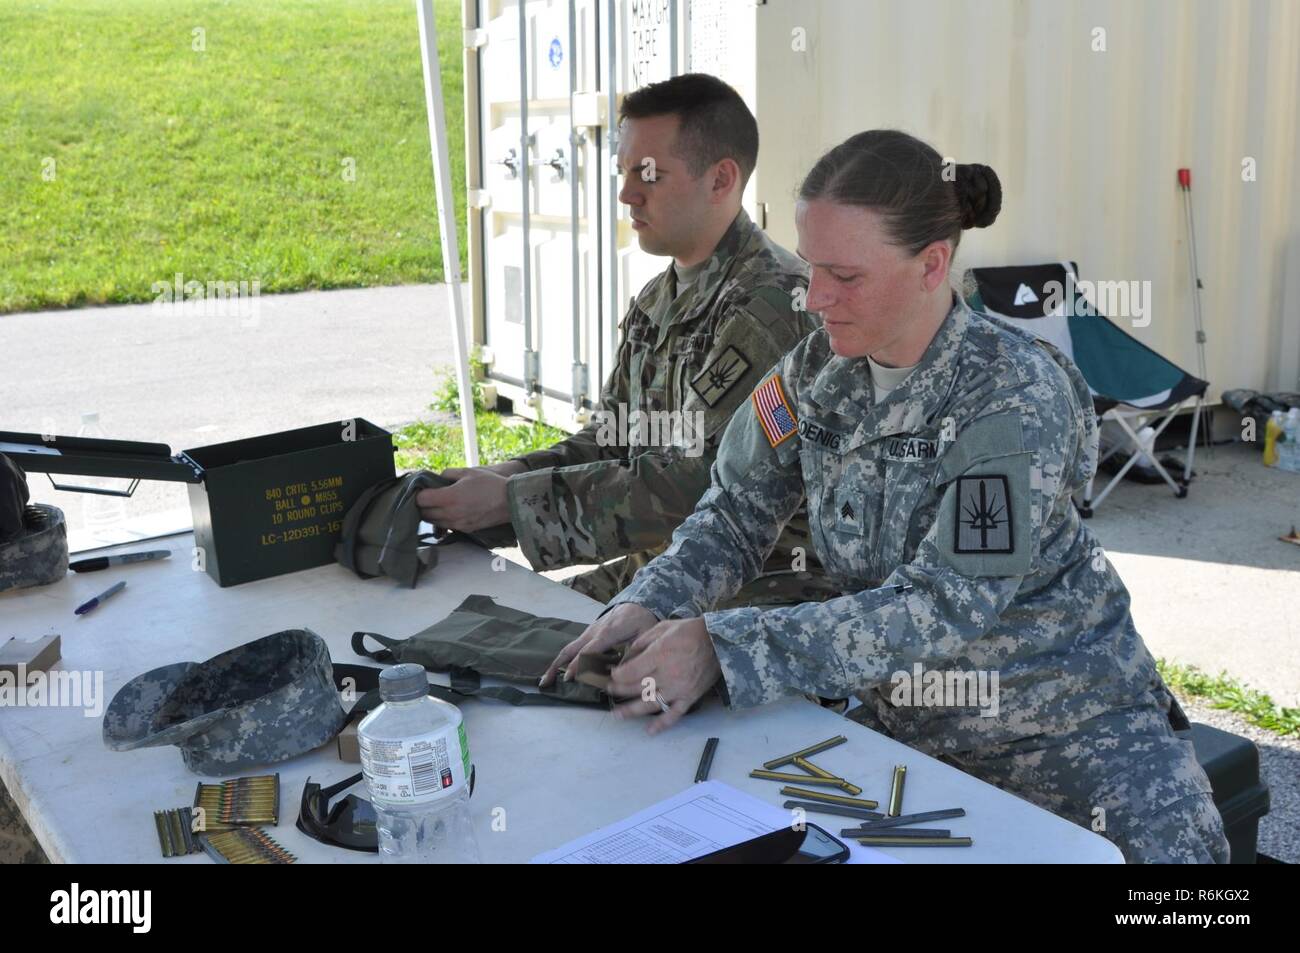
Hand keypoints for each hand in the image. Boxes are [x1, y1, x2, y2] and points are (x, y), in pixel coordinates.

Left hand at [416, 466, 513, 531]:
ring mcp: (457, 524)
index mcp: (449, 497)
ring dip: (432, 513)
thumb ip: (448, 473)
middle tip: (430, 496)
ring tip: (440, 503)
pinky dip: (444, 520)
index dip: (420, 493)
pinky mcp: (465, 529)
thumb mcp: (467, 471)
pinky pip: (447, 526)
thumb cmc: (490, 484)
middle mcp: (450, 513)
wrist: (510, 501)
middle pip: (424, 514)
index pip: (421, 500)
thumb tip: (438, 479)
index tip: (424, 489)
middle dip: (423, 505)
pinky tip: (452, 510)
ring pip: (434, 522)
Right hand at [539, 602, 658, 687]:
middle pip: (571, 650)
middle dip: (557, 666)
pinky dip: (564, 660)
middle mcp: (593, 631)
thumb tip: (622, 673)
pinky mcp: (588, 634)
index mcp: (608, 632)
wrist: (638, 604)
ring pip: (568, 649)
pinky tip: (560, 672)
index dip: (578, 664)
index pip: (588, 651)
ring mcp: (589, 632)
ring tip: (546, 680)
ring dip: (556, 664)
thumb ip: (635, 653)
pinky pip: (573, 647)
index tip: (568, 678)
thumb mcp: (645, 635)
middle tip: (545, 683)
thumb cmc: (642, 620)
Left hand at [605, 618, 721, 735]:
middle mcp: (667, 675)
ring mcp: (678, 689)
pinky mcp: (689, 697)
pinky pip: (674, 715)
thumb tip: (628, 657)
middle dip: (620, 690)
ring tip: (617, 715)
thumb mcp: (663, 627)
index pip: (630, 672)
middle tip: (610, 690)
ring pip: (650, 704)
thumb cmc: (690, 631)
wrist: (718, 641)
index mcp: (659, 655)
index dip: (618, 675)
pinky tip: (649, 730)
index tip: (613, 675)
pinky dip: (661, 724)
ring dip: (631, 711)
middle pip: (637, 688)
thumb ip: (643, 642)